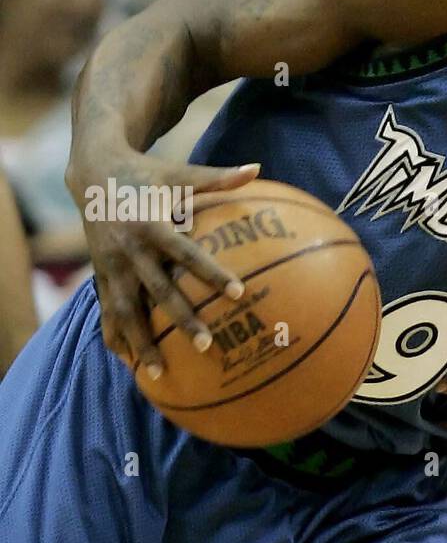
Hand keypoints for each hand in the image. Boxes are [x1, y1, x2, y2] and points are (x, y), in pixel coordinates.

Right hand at [69, 146, 261, 374]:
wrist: (92, 171)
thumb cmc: (147, 173)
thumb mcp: (179, 173)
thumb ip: (218, 177)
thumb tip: (257, 168)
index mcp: (152, 224)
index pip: (187, 253)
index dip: (211, 272)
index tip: (238, 292)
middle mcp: (129, 248)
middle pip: (158, 290)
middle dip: (182, 319)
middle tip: (207, 345)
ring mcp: (111, 265)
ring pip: (127, 310)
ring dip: (141, 343)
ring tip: (157, 374)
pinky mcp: (100, 274)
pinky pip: (107, 310)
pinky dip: (114, 335)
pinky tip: (125, 362)